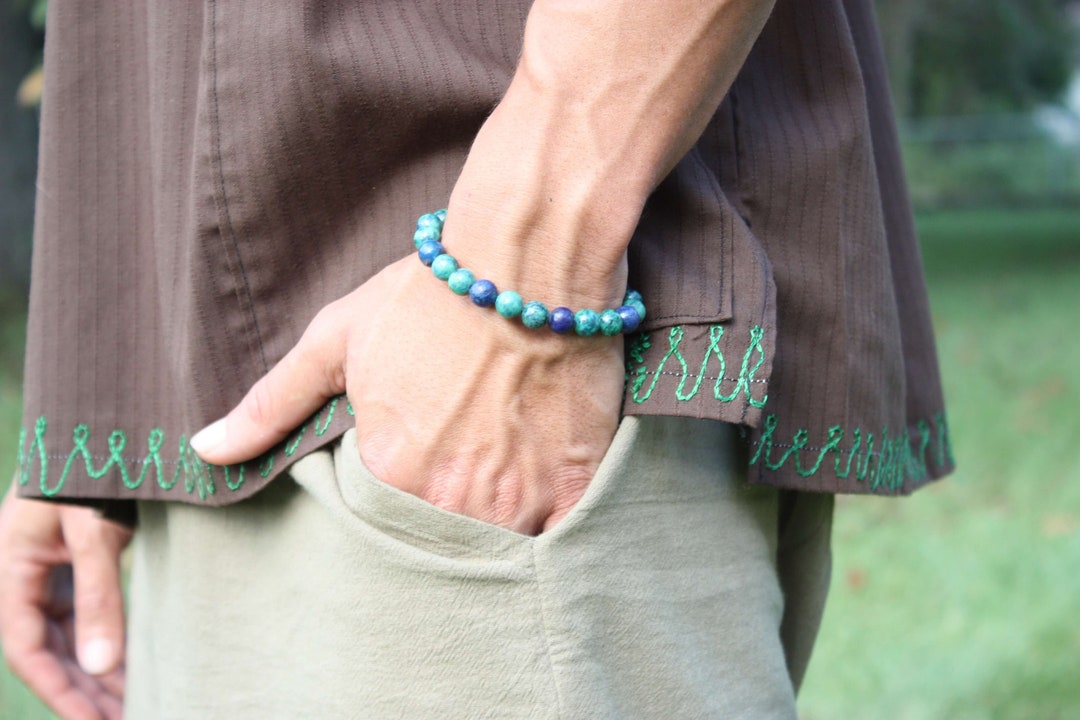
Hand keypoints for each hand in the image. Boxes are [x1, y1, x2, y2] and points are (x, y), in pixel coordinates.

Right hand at [0, 483, 130, 719]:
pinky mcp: (74, 554)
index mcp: (10, 567)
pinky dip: (102, 636)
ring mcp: (47, 562)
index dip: (60, 690)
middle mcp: (23, 570)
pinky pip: (80, 609)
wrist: (107, 419)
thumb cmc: (94, 469)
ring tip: (130, 701)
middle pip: (46, 646)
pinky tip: (127, 660)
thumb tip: (101, 665)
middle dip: (81, 688)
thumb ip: (99, 598)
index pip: (28, 648)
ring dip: (92, 667)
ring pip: (63, 631)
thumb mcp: (95, 534)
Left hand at [190, 253, 625, 534]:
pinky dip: (547, 522)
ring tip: (491, 477)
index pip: (373, 529)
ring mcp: (520, 497)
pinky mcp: (574, 485)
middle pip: (436, 544)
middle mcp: (451, 498)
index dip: (386, 504)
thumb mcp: (336, 338)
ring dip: (489, 525)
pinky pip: (559, 537)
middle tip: (450, 473)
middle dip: (437, 523)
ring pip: (495, 547)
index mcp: (388, 469)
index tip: (401, 475)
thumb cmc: (431, 293)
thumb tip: (205, 451)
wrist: (529, 257)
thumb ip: (271, 404)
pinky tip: (537, 486)